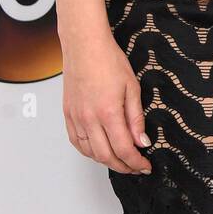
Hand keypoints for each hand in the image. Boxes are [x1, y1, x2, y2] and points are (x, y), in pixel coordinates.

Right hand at [62, 31, 152, 173]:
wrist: (85, 46)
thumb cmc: (109, 61)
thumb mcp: (132, 87)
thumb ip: (136, 118)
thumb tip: (142, 141)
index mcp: (108, 112)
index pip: (124, 149)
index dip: (136, 162)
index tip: (145, 166)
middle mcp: (89, 119)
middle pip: (106, 156)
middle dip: (123, 166)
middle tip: (135, 167)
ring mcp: (76, 118)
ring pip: (90, 152)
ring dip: (106, 161)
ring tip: (121, 160)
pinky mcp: (68, 115)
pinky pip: (77, 142)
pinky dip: (89, 152)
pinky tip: (99, 151)